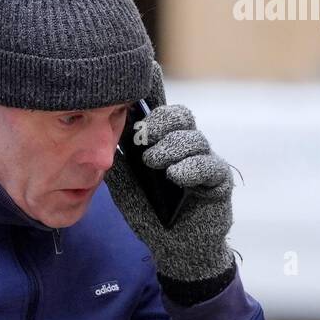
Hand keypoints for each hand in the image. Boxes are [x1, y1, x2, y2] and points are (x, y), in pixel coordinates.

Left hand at [105, 61, 235, 283]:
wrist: (175, 249)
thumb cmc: (151, 215)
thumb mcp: (125, 187)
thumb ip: (117, 161)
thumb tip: (100, 135)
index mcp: (164, 142)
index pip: (160, 108)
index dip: (153, 87)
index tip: (144, 69)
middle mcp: (186, 146)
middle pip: (180, 116)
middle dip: (160, 122)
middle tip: (142, 137)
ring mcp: (205, 162)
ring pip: (194, 139)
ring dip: (171, 147)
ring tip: (154, 162)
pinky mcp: (218, 183)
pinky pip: (209, 167)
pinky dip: (190, 168)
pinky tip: (175, 174)